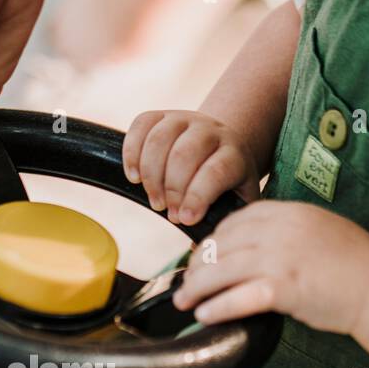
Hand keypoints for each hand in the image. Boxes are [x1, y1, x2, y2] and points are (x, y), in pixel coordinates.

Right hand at [122, 110, 259, 224]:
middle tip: (168, 212)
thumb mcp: (236, 202)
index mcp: (234, 154)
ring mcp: (184, 119)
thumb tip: (203, 251)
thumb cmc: (228, 184)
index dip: (197, 197)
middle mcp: (211, 131)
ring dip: (150, 175)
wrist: (221, 147)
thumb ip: (225, 223)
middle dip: (171, 189)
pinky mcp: (161, 115)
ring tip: (154, 200)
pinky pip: (140, 125)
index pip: (215, 170)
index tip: (185, 220)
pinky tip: (134, 177)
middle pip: (183, 154)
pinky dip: (131, 152)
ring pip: (160, 138)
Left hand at [174, 200, 368, 334]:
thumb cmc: (357, 266)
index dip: (213, 239)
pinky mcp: (283, 288)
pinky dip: (217, 307)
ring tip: (185, 301)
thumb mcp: (322, 229)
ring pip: (222, 270)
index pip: (236, 220)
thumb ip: (289, 230)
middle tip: (187, 282)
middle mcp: (282, 230)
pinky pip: (237, 297)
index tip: (203, 255)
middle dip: (198, 265)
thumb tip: (256, 243)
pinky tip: (205, 315)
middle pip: (222, 244)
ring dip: (197, 288)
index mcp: (291, 212)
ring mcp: (281, 258)